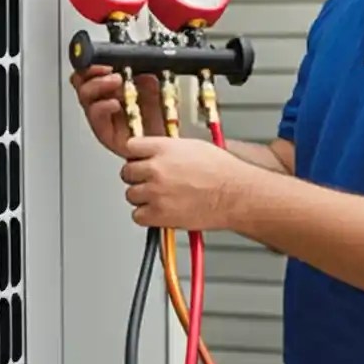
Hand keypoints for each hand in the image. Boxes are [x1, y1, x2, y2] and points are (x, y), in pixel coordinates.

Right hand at [69, 65, 164, 157]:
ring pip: (84, 97)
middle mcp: (101, 102)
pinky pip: (96, 118)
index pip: (90, 71)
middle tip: (107, 69)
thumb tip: (142, 70)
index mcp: (109, 90)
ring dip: (98, 85)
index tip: (104, 59)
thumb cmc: (158, 124)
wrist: (164, 147)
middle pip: (80, 82)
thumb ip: (147, 79)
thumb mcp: (155, 93)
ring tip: (115, 81)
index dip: (92, 63)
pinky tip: (115, 104)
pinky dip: (103, 107)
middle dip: (91, 71)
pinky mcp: (105, 134)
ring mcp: (101, 118)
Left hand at [119, 135, 248, 230]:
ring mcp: (155, 192)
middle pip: (127, 172)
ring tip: (159, 197)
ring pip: (130, 195)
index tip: (139, 160)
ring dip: (142, 197)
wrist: (236, 195)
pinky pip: (137, 216)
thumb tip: (157, 153)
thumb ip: (169, 149)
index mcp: (163, 148)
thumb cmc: (222, 172)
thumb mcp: (193, 147)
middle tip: (151, 181)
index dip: (135, 155)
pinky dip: (146, 216)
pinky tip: (160, 211)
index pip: (130, 146)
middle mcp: (156, 169)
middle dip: (137, 177)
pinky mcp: (159, 214)